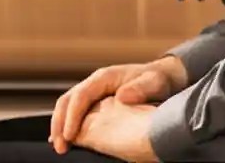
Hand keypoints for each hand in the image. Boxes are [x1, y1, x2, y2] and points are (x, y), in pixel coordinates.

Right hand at [50, 57, 187, 153]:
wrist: (164, 77)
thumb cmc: (159, 80)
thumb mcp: (155, 82)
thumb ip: (141, 88)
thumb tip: (121, 96)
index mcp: (105, 77)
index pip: (81, 95)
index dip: (72, 115)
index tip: (70, 135)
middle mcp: (95, 83)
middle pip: (68, 101)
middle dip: (60, 123)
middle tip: (60, 146)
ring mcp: (94, 92)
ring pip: (68, 107)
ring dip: (61, 126)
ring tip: (61, 147)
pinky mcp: (97, 103)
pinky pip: (77, 113)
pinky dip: (69, 126)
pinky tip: (69, 141)